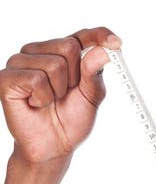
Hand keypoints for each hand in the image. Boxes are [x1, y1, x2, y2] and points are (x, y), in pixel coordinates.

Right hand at [0, 26, 121, 164]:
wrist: (53, 147)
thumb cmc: (70, 121)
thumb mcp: (91, 98)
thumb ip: (94, 74)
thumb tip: (102, 51)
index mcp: (60, 53)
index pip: (81, 36)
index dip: (98, 36)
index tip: (116, 42)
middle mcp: (39, 52)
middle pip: (68, 47)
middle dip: (75, 78)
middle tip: (65, 95)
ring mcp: (21, 62)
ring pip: (53, 64)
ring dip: (58, 91)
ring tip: (49, 102)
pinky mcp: (8, 77)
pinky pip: (36, 79)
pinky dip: (43, 98)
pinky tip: (36, 104)